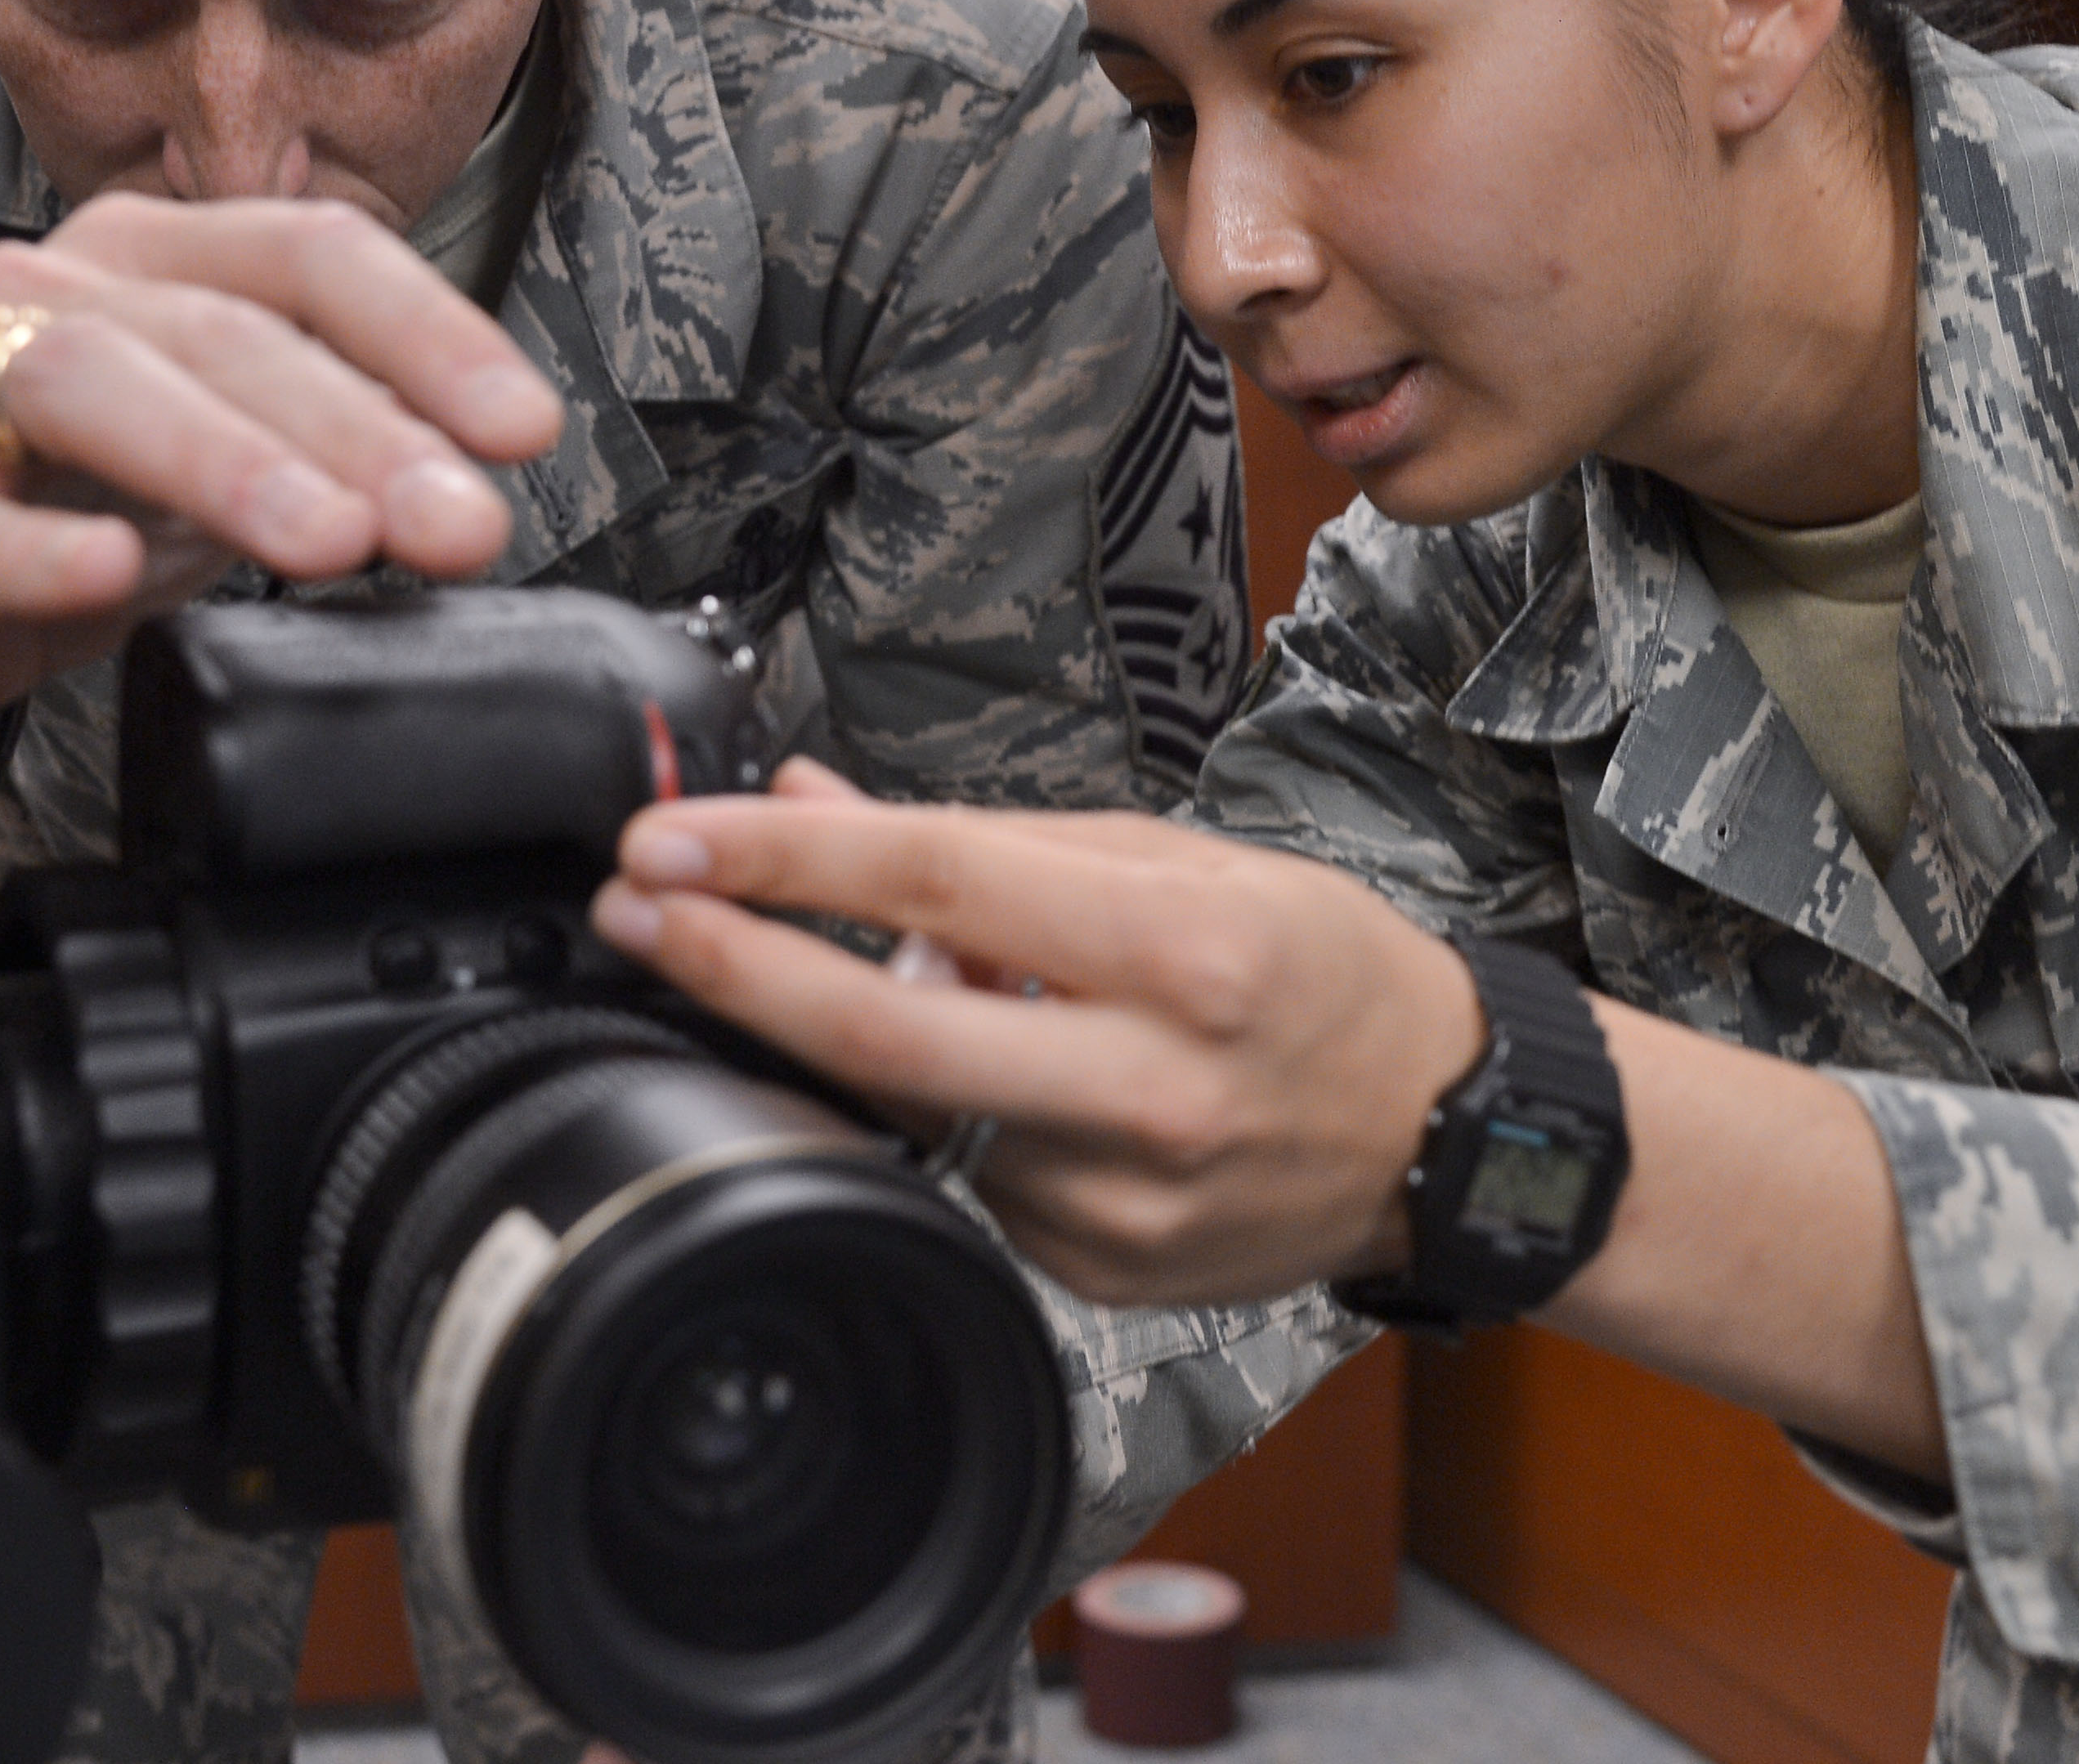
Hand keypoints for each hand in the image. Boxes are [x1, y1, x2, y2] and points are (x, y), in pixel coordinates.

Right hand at [0, 193, 562, 768]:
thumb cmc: (34, 512)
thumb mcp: (211, 477)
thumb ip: (329, 456)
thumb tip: (479, 478)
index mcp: (150, 267)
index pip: (312, 258)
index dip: (432, 335)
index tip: (525, 432)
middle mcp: (46, 294)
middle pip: (223, 329)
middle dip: (362, 427)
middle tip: (462, 523)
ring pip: (92, 389)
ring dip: (225, 460)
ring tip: (330, 540)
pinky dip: (29, 550)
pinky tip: (101, 576)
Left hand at [597, 768, 1952, 1480]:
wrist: (1446, 1129)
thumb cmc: (1317, 968)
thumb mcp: (1171, 858)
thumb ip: (986, 843)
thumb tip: (809, 806)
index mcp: (1185, 952)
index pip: (938, 886)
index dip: (783, 862)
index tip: (674, 839)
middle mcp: (1154, 1085)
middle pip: (887, 1037)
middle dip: (733, 970)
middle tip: (632, 910)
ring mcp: (1124, 1199)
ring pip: (919, 1113)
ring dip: (852, 1039)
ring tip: (887, 975)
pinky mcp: (1103, 1271)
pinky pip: (972, 1177)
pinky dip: (953, 1113)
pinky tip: (1009, 1071)